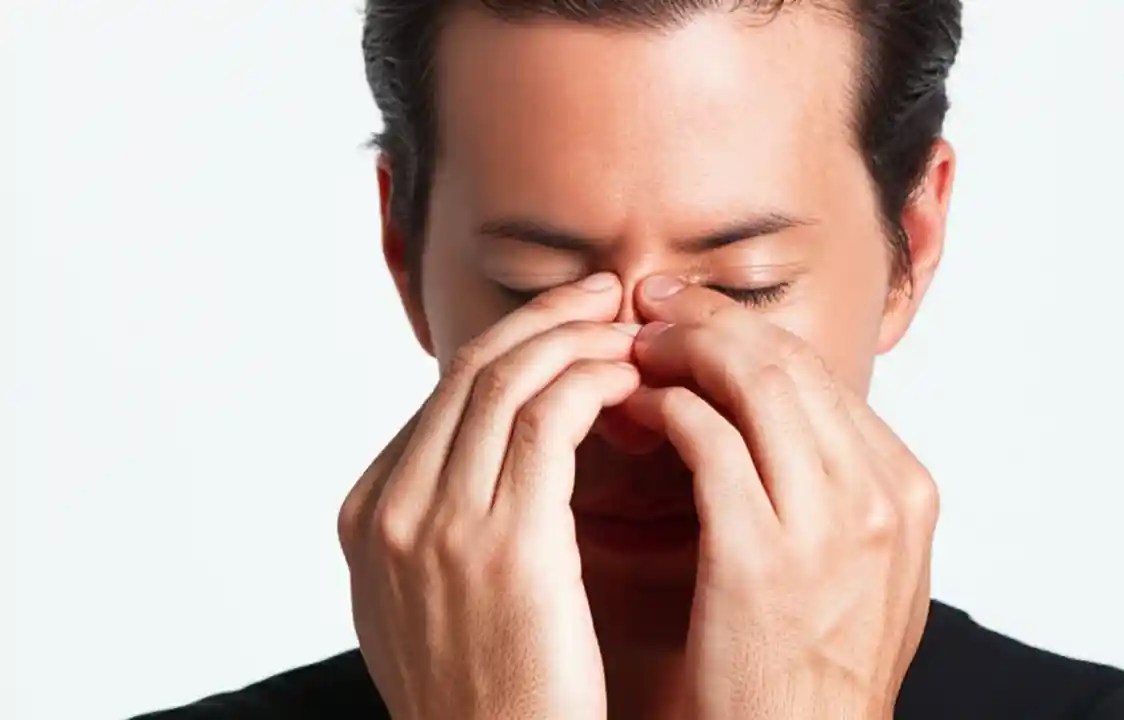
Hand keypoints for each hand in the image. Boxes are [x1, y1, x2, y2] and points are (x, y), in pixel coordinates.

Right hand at [337, 272, 640, 719]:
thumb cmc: (490, 693)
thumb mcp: (434, 598)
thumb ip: (444, 518)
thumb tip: (490, 451)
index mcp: (368, 516)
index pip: (443, 396)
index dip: (511, 345)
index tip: (567, 322)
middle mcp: (389, 511)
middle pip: (470, 371)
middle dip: (545, 319)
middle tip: (604, 296)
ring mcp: (435, 525)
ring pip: (507, 380)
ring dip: (576, 341)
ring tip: (629, 330)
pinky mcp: (503, 543)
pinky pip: (547, 421)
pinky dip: (591, 382)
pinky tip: (628, 377)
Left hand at [624, 276, 939, 719]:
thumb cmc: (810, 675)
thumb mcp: (857, 573)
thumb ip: (833, 490)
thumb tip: (778, 418)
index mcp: (904, 492)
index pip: (822, 375)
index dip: (749, 333)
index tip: (698, 319)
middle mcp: (880, 497)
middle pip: (790, 362)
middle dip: (712, 321)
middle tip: (654, 306)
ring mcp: (828, 525)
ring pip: (754, 380)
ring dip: (683, 350)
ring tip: (636, 346)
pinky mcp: (761, 555)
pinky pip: (708, 440)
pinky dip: (664, 407)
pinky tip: (633, 408)